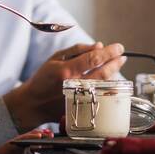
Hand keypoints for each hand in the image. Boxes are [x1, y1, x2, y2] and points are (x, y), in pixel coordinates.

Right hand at [2, 41, 126, 129]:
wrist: (33, 104)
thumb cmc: (42, 79)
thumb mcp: (55, 58)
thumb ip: (77, 50)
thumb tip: (98, 46)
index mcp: (66, 71)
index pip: (94, 59)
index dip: (109, 52)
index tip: (118, 47)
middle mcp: (74, 86)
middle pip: (103, 73)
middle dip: (116, 62)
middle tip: (122, 56)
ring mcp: (79, 98)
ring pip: (104, 85)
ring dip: (113, 74)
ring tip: (117, 65)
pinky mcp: (81, 107)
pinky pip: (99, 95)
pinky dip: (106, 86)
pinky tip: (109, 79)